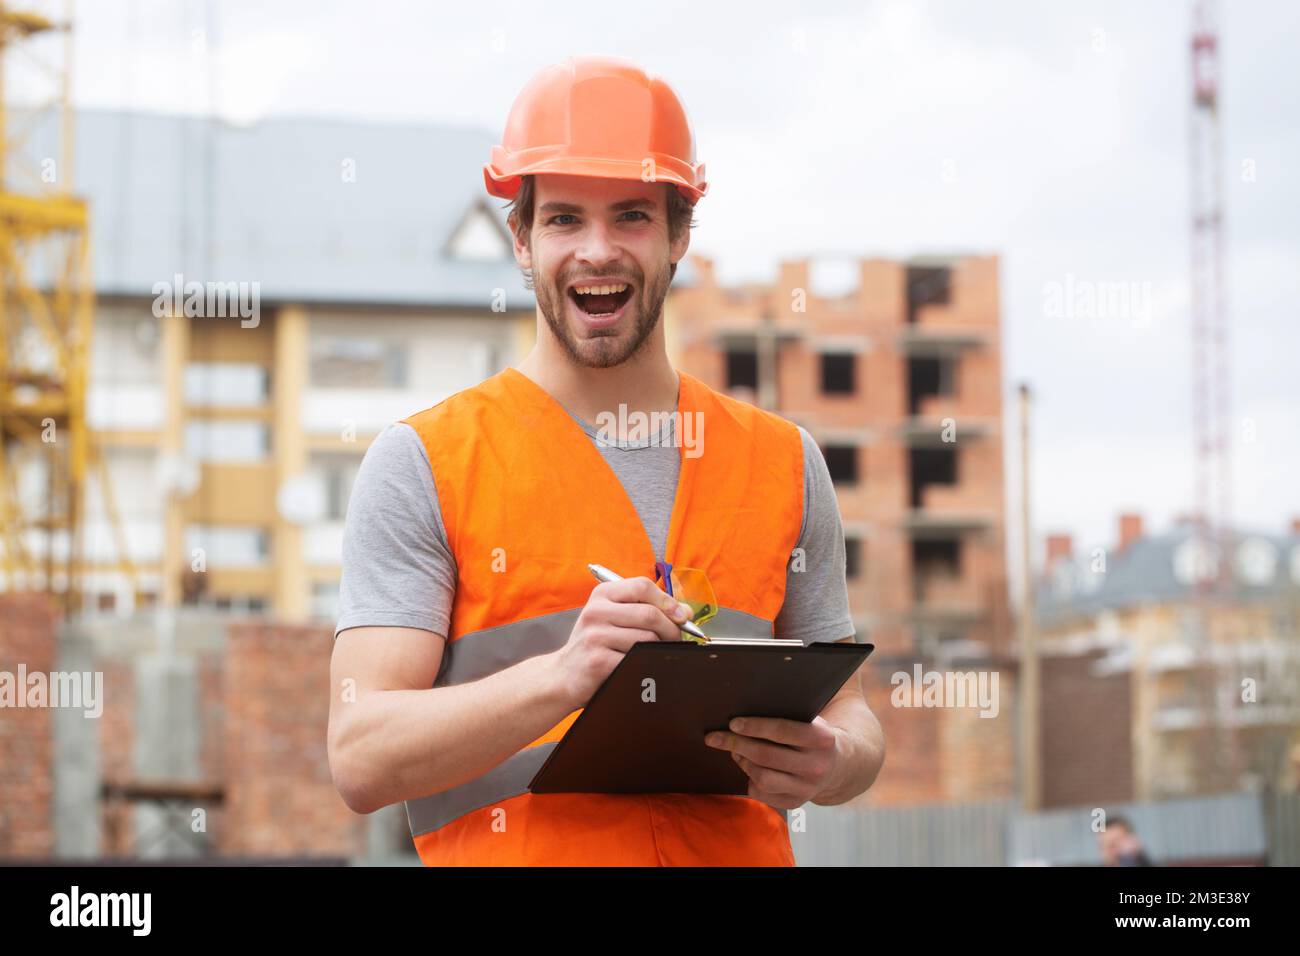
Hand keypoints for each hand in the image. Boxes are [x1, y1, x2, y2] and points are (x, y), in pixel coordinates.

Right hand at [551, 576, 692, 709]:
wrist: (564, 675)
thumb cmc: (595, 644)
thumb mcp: (613, 618)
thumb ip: (646, 609)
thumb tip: (684, 611)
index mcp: (602, 595)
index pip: (642, 586)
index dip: (667, 600)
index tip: (681, 615)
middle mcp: (596, 611)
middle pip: (649, 614)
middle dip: (671, 629)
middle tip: (676, 639)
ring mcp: (595, 636)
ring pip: (647, 639)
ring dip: (660, 649)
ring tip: (655, 653)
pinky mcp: (598, 661)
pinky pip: (637, 660)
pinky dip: (646, 664)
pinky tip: (640, 665)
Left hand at [704, 715, 840, 809]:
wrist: (839, 765)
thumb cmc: (813, 735)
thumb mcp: (810, 720)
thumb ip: (786, 714)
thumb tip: (744, 710)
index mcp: (822, 739)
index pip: (782, 730)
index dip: (755, 726)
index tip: (732, 723)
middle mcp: (816, 766)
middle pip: (766, 755)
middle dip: (736, 744)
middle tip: (714, 737)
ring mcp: (807, 788)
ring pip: (762, 777)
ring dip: (742, 761)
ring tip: (735, 750)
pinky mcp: (795, 803)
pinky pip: (762, 793)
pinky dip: (749, 779)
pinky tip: (747, 766)